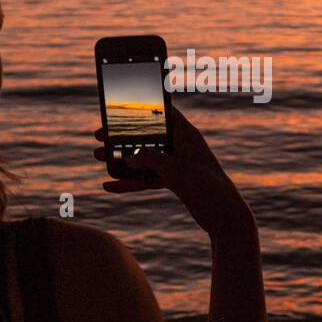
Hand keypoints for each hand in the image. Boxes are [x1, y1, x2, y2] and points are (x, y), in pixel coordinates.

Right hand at [93, 106, 255, 240]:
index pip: (163, 113)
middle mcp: (181, 147)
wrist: (224, 216)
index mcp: (187, 135)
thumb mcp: (175, 170)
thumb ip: (150, 159)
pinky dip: (129, 182)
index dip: (142, 107)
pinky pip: (147, 178)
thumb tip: (129, 157)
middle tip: (99, 135)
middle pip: (147, 136)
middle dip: (122, 136)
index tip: (120, 105)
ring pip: (143, 158)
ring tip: (97, 157)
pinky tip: (109, 185)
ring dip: (121, 159)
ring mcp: (176, 165)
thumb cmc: (206, 187)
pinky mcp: (174, 182)